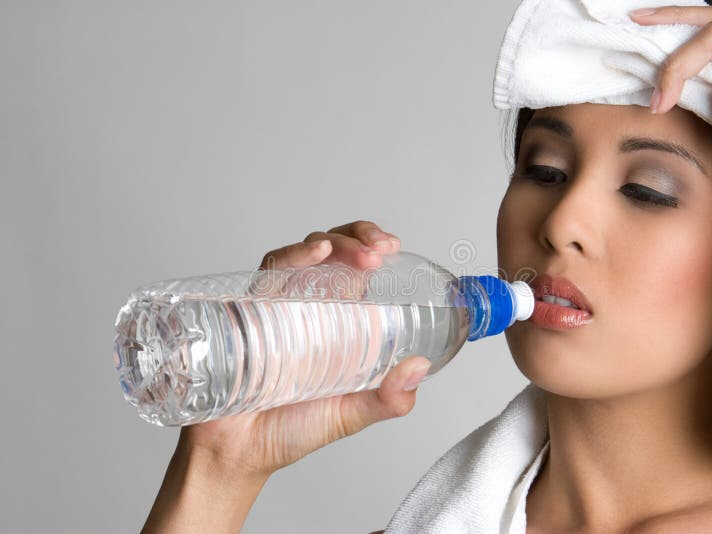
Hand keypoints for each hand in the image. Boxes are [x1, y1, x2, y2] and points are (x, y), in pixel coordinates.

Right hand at [144, 220, 431, 532]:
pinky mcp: (249, 308)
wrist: (236, 453)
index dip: (374, 246)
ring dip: (335, 242)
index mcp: (337, 321)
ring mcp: (278, 303)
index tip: (392, 247)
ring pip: (304, 252)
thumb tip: (419, 368)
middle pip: (333, 249)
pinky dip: (295, 257)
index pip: (357, 266)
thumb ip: (388, 399)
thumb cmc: (290, 429)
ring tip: (360, 255)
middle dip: (359, 237)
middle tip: (380, 251)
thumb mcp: (350, 414)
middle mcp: (307, 305)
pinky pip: (270, 272)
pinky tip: (315, 254)